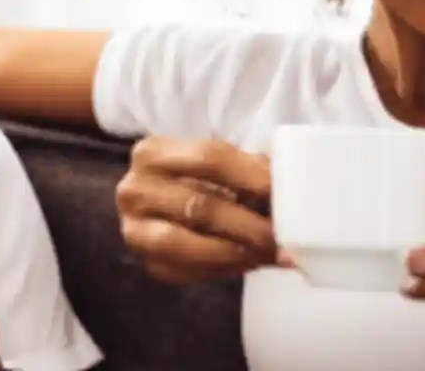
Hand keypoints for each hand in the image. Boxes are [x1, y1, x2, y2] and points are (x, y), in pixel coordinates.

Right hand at [116, 135, 276, 283]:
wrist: (166, 201)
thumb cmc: (201, 178)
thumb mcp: (220, 161)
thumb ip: (250, 169)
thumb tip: (289, 186)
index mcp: (152, 153)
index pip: (207, 158)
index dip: (249, 176)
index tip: (281, 192)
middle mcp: (134, 191)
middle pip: (198, 206)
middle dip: (247, 224)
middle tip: (282, 235)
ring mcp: (136, 230)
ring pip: (185, 244)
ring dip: (234, 252)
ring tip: (269, 254)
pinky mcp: (148, 264)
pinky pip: (187, 271)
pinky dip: (224, 269)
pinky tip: (250, 262)